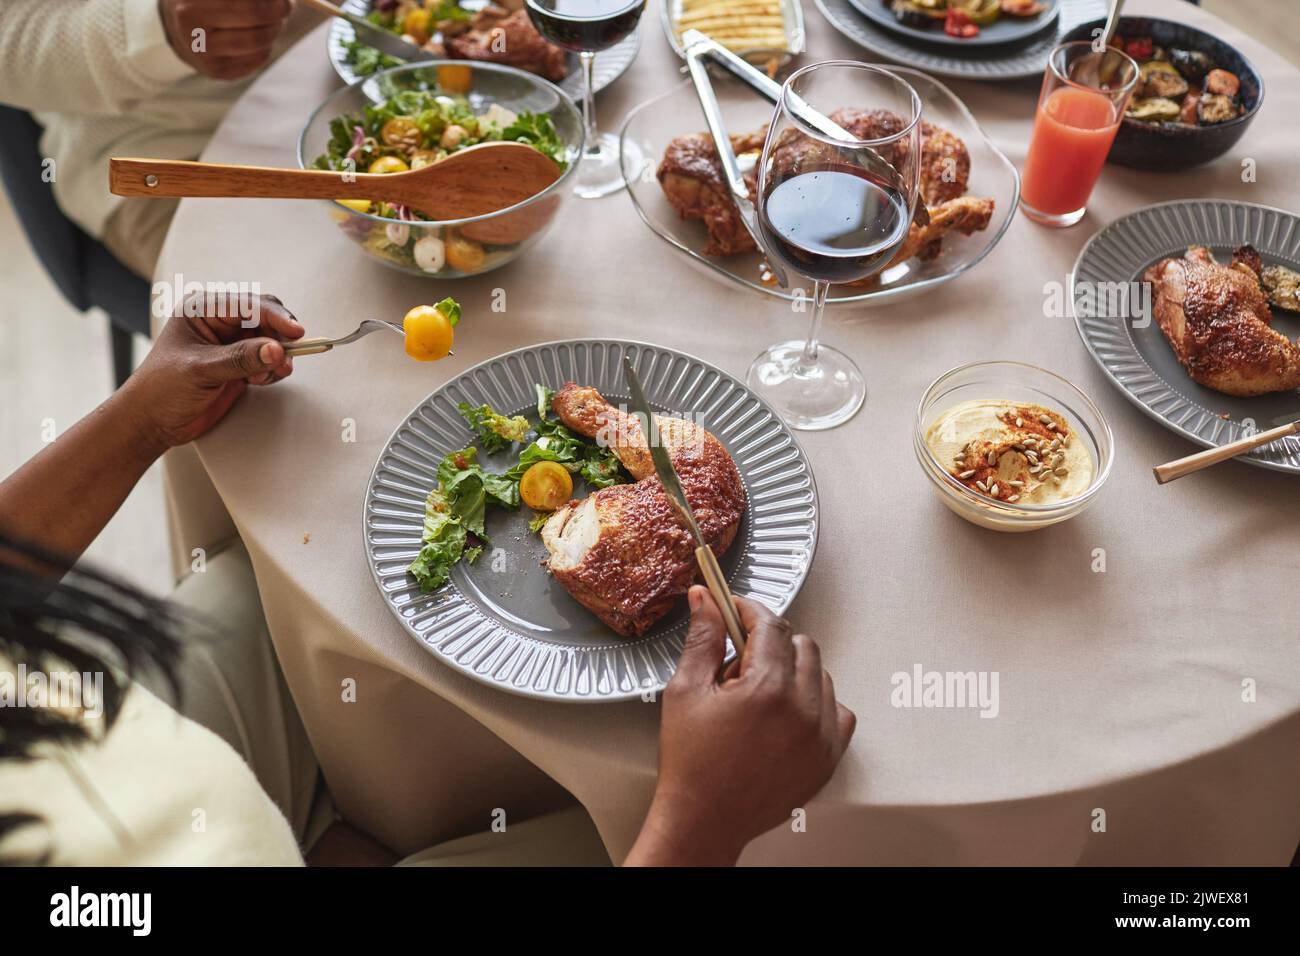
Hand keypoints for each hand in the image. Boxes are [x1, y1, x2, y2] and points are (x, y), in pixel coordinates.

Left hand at [118, 292, 302, 453]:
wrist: (153, 422)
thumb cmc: (162, 389)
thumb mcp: (200, 371)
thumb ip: (240, 359)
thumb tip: (276, 350)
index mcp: (202, 310)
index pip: (248, 305)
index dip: (275, 318)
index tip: (295, 333)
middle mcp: (219, 321)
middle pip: (265, 318)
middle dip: (279, 337)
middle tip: (287, 357)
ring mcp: (231, 343)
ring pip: (271, 339)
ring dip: (277, 357)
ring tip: (267, 375)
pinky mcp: (240, 364)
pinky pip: (269, 359)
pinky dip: (273, 369)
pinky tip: (261, 381)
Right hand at [159, 0, 291, 79]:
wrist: (176, 24)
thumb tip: (285, 0)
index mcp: (190, 6)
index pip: (249, 7)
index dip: (274, 4)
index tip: (285, 1)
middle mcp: (194, 33)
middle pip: (256, 28)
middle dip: (277, 17)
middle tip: (283, 8)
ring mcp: (204, 57)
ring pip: (258, 46)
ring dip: (274, 31)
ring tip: (273, 20)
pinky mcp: (216, 72)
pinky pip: (256, 61)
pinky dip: (266, 46)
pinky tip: (260, 35)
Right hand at [625, 588, 855, 865]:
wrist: (704, 820)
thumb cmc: (691, 763)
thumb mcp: (685, 691)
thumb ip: (702, 638)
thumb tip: (706, 599)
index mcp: (767, 689)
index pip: (771, 625)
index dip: (748, 610)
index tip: (734, 610)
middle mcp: (802, 710)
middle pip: (800, 644)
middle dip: (769, 642)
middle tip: (739, 664)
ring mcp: (821, 736)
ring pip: (821, 674)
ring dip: (793, 671)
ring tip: (759, 695)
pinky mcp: (829, 757)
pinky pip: (839, 711)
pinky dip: (817, 704)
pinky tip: (787, 714)